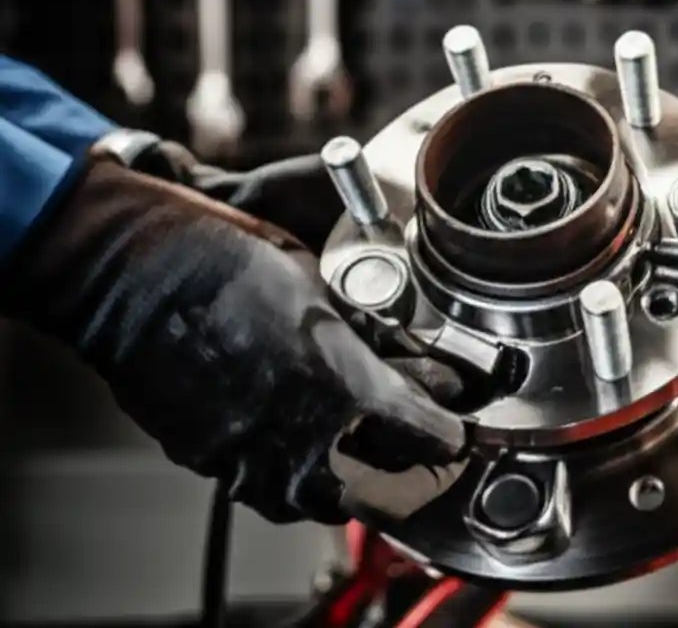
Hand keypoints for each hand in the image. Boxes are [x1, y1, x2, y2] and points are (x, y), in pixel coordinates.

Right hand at [1, 144, 468, 523]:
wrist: (136, 274)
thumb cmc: (227, 264)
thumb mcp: (323, 289)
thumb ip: (371, 340)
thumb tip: (407, 359)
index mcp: (345, 386)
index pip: (426, 436)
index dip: (446, 434)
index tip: (451, 429)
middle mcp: (302, 433)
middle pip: (377, 488)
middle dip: (400, 470)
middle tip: (408, 450)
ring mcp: (250, 454)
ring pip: (314, 501)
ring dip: (340, 483)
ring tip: (348, 456)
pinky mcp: (208, 459)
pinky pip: (258, 487)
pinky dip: (280, 473)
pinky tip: (285, 444)